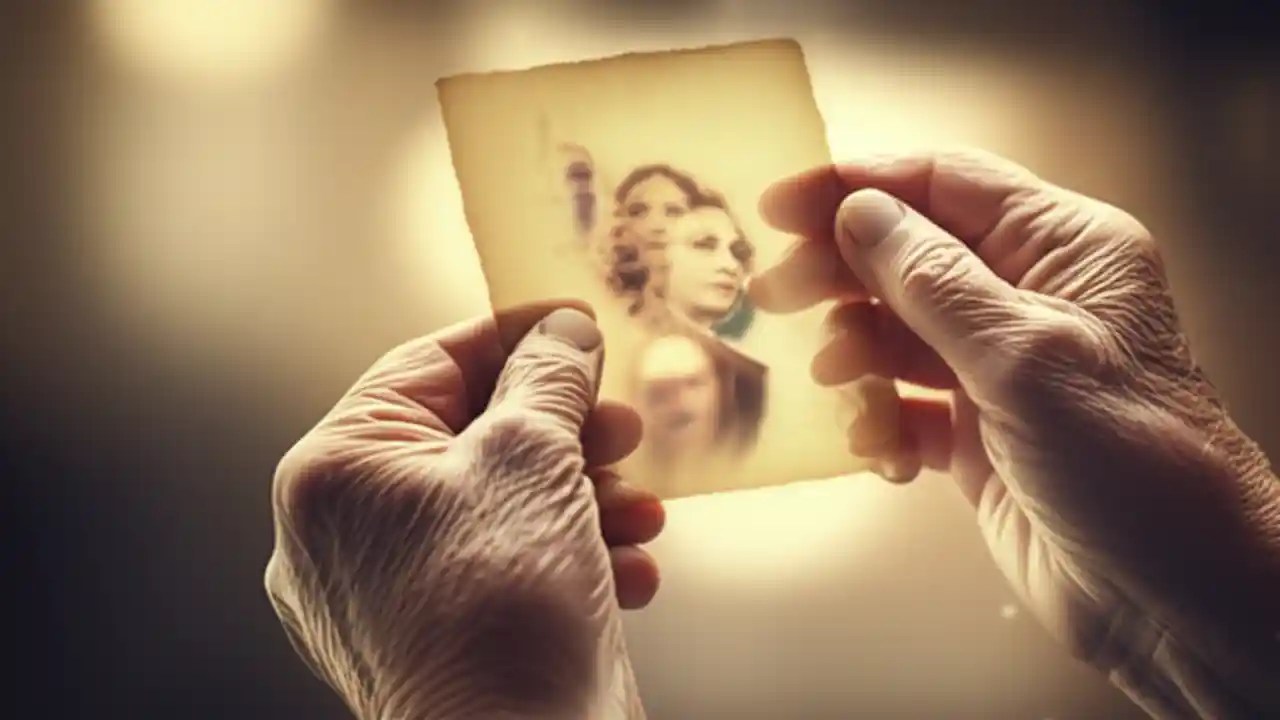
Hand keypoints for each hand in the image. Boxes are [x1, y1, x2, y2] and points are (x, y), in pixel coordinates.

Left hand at [264, 302, 660, 718]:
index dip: (514, 336)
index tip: (576, 324)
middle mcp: (347, 531)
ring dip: (584, 498)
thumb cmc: (499, 613)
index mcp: (335, 471)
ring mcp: (389, 593)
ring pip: (499, 505)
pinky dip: (571, 557)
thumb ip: (547, 378)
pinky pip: (506, 566)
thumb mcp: (531, 459)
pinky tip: (628, 570)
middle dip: (564, 432)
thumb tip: (561, 332)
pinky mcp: (441, 637)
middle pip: (471, 437)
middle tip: (621, 426)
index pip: (429, 365)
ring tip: (640, 511)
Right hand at [751, 150, 1279, 717]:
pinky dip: (880, 422)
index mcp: (1065, 248)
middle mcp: (1030, 297)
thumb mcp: (1025, 357)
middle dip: (838, 271)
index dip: (855, 187)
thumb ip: (932, 282)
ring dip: (855, 351)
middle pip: (907, 255)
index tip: (776, 207)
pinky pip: (904, 406)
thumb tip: (858, 211)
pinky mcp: (977, 434)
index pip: (944, 185)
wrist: (1173, 596)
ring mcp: (1000, 367)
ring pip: (897, 331)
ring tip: (835, 377)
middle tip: (770, 294)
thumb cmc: (1131, 462)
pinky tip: (878, 450)